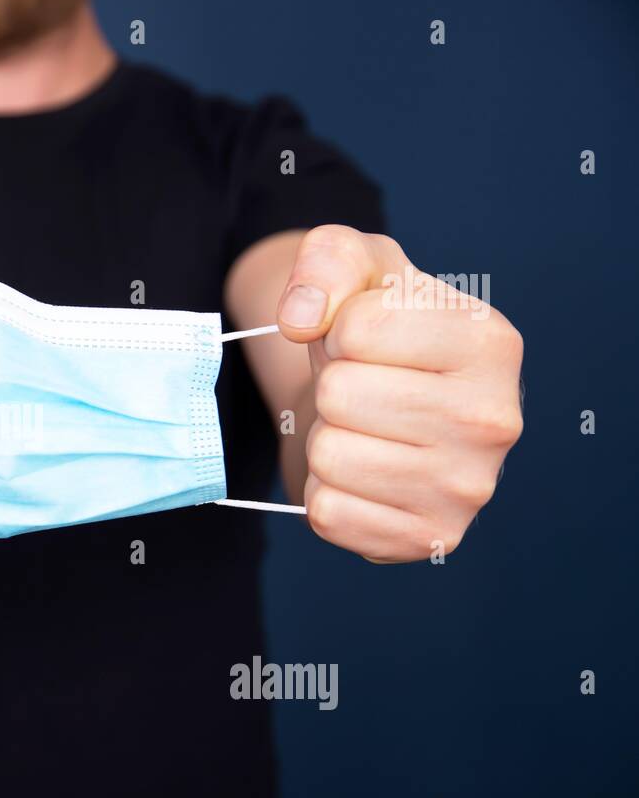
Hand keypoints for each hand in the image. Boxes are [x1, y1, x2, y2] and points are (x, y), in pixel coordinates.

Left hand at [276, 225, 522, 562]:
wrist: (378, 411)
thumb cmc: (374, 336)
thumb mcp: (358, 269)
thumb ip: (328, 259)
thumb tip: (301, 317)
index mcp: (492, 343)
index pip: (359, 329)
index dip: (337, 329)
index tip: (361, 340)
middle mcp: (496, 420)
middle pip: (340, 395)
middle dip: (332, 386)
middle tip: (362, 390)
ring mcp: (467, 489)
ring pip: (330, 455)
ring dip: (327, 439)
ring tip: (363, 429)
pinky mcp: (429, 539)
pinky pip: (328, 513)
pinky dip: (326, 492)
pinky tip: (363, 475)